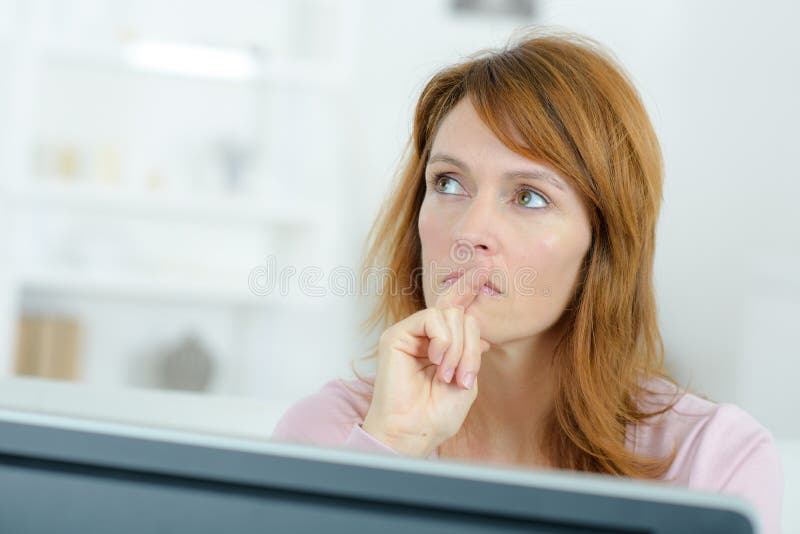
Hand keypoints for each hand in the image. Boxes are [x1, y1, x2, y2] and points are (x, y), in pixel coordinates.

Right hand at [361, 268, 490, 456]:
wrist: (414, 430)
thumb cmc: (437, 413)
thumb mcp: (466, 378)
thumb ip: (471, 351)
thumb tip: (479, 334)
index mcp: (442, 345)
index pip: (456, 309)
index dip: (468, 288)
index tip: (484, 268)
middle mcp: (425, 336)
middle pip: (460, 315)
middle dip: (469, 346)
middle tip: (464, 376)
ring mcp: (410, 334)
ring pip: (448, 316)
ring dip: (458, 348)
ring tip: (450, 374)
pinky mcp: (396, 335)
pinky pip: (432, 319)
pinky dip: (443, 340)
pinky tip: (437, 361)